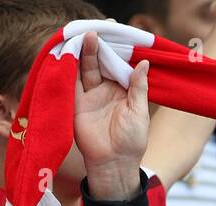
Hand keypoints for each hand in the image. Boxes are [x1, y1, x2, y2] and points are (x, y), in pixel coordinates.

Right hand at [75, 33, 150, 200]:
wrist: (113, 164)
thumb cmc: (131, 141)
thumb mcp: (139, 112)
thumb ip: (139, 87)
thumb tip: (145, 62)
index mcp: (124, 90)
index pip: (119, 64)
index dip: (117, 49)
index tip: (116, 32)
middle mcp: (106, 89)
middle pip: (101, 62)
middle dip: (99, 46)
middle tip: (98, 31)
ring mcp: (90, 95)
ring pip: (86, 68)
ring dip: (85, 53)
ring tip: (87, 36)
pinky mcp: (77, 103)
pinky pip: (72, 82)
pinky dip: (70, 67)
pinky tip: (72, 53)